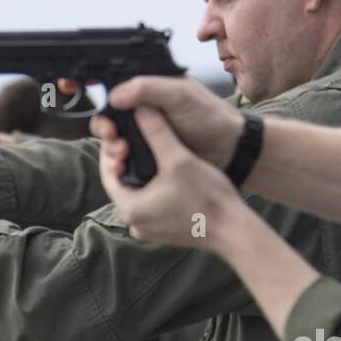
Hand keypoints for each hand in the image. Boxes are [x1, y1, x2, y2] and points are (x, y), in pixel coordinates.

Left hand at [94, 106, 242, 249]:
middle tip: (134, 140)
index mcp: (130, 209)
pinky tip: (164, 172)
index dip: (111, 150)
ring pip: (136, 194)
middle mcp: (134, 224)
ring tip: (149, 152)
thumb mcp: (178, 158)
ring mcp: (148, 230)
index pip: (108, 174)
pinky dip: (152, 188)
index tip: (120, 133)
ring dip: (140, 174)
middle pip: (121, 184)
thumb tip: (139, 109)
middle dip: (126, 161)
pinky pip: (150, 205)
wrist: (232, 230)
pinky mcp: (162, 231)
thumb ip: (156, 132)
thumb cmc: (206, 197)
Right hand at [108, 76, 243, 169]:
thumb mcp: (178, 94)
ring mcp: (144, 134)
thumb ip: (147, 89)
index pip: (116, 88)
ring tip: (121, 152)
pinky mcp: (146, 155)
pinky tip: (122, 165)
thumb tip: (113, 96)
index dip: (103, 96)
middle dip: (104, 126)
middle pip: (109, 116)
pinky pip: (124, 158)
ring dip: (110, 146)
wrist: (226, 150)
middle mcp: (143, 110)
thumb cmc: (209, 116)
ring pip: (113, 139)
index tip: (98, 107)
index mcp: (149, 89)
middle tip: (112, 134)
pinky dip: (118, 162)